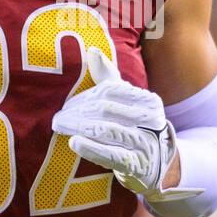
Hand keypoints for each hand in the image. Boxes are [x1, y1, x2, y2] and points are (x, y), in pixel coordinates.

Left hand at [51, 47, 198, 200]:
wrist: (158, 165)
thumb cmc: (136, 127)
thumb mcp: (128, 102)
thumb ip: (110, 77)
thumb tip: (92, 51)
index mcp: (147, 100)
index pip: (109, 91)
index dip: (84, 97)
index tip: (66, 106)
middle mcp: (150, 120)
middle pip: (105, 110)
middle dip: (77, 113)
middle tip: (58, 119)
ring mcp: (145, 143)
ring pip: (105, 130)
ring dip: (78, 127)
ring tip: (60, 127)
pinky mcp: (136, 164)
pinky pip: (110, 154)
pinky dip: (90, 147)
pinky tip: (74, 142)